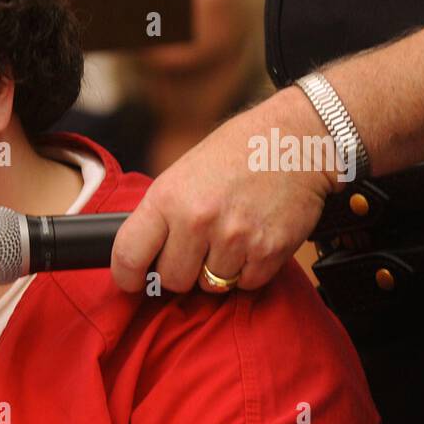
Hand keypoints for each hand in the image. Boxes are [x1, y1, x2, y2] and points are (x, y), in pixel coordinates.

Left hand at [111, 87, 338, 293]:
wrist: (296, 138)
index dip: (127, 276)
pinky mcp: (269, 251)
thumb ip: (161, 216)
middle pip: (172, 280)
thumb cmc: (235, 153)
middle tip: (195, 249)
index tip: (133, 281)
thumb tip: (140, 258)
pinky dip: (248, 270)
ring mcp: (235, 238)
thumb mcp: (182, 174)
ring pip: (211, 285)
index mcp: (167, 198)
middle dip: (180, 271)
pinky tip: (252, 240)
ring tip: (229, 236)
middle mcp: (198, 220)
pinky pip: (246, 283)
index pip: (129, 255)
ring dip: (217, 270)